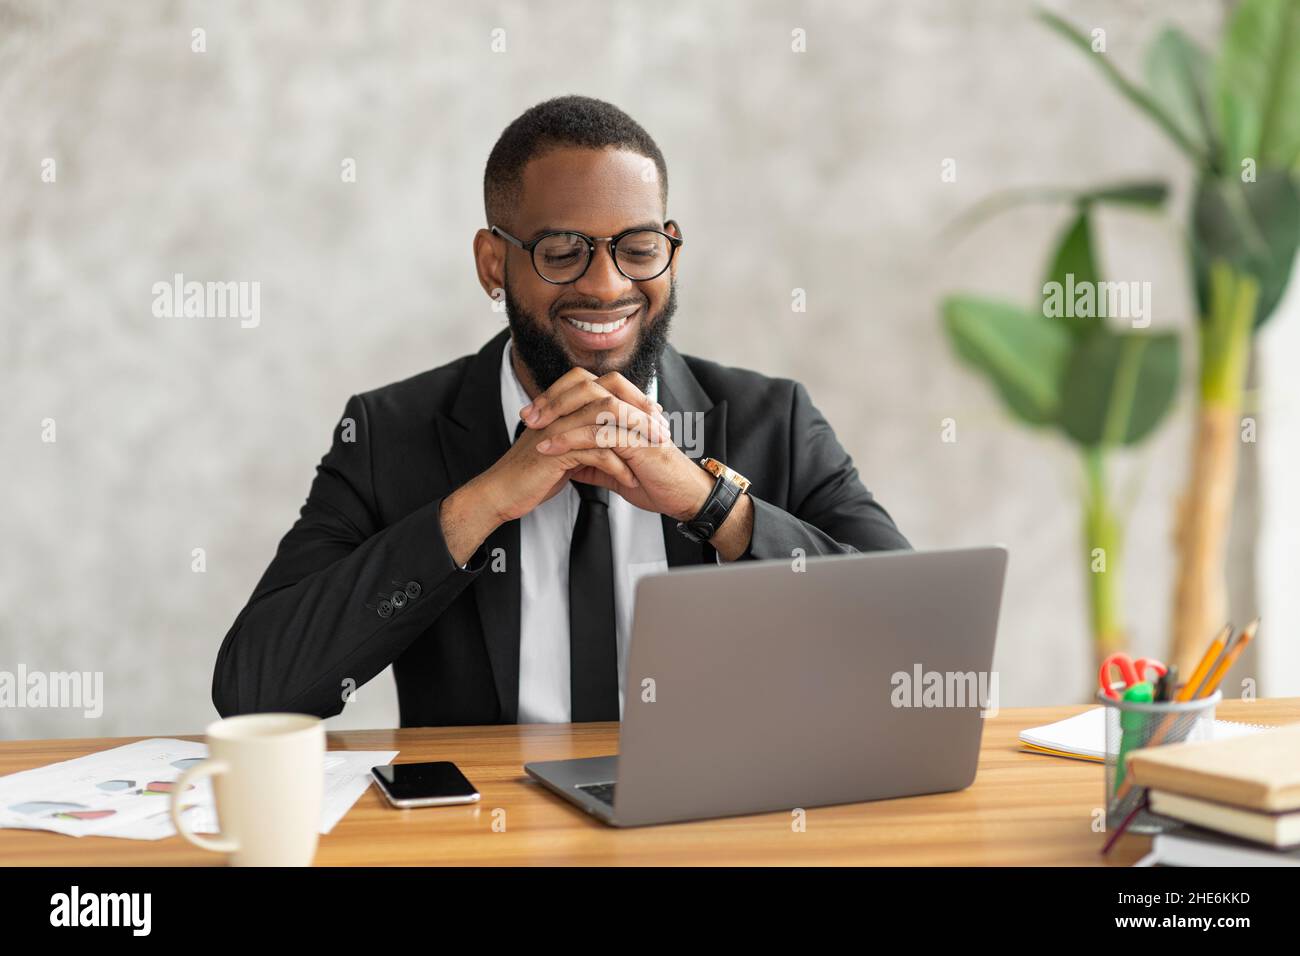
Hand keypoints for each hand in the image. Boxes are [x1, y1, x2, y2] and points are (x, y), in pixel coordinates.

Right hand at [475, 398, 642, 525]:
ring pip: (605, 419)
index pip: (602, 384)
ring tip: (654, 452)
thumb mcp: (563, 447)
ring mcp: (557, 428)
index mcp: (562, 406)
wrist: (502, 493)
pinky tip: (629, 479)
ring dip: (635, 436)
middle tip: (661, 428)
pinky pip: (595, 452)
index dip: (631, 395)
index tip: (653, 412)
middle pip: (607, 394)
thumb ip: (584, 433)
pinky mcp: (555, 452)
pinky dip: (617, 466)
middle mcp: (559, 411)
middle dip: (639, 410)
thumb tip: (612, 430)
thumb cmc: (533, 473)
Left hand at [522, 368, 714, 522]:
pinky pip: (598, 432)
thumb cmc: (652, 480)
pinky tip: (549, 447)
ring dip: (558, 414)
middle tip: (528, 415)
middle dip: (553, 398)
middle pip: (586, 385)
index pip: (587, 385)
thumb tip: (567, 461)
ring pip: (591, 403)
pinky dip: (570, 438)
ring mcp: (635, 421)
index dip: (558, 394)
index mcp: (625, 408)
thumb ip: (591, 458)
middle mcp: (630, 408)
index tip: (533, 411)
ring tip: (534, 429)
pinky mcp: (636, 439)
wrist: (680, 496)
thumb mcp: (612, 468)